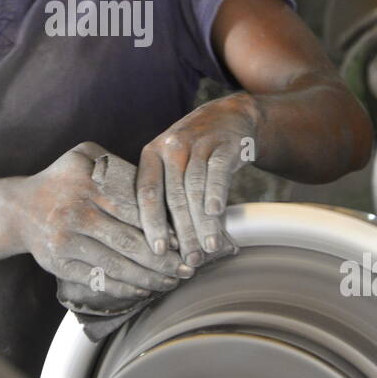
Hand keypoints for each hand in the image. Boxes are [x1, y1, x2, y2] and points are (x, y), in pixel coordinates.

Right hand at [18, 142, 190, 304]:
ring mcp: (65, 239)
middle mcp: (75, 210)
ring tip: (172, 281)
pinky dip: (124, 287)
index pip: (133, 206)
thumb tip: (162, 196)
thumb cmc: (64, 180)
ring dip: (149, 277)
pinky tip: (144, 289)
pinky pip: (98, 279)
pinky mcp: (59, 264)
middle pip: (129, 240)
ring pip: (117, 264)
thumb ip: (120, 167)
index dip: (161, 226)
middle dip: (163, 258)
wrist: (20, 208)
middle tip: (188, 267)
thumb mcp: (87, 157)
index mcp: (87, 180)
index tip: (183, 239)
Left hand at [136, 94, 253, 266]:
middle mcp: (171, 146)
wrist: (230, 116)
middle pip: (173, 195)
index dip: (151, 222)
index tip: (157, 251)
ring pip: (195, 188)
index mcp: (151, 154)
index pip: (147, 192)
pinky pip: (217, 172)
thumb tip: (167, 247)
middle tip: (188, 261)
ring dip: (202, 222)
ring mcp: (198, 143)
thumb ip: (167, 195)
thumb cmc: (195, 152)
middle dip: (181, 232)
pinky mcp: (224, 144)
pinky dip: (216, 194)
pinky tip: (217, 215)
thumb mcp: (172, 164)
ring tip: (206, 248)